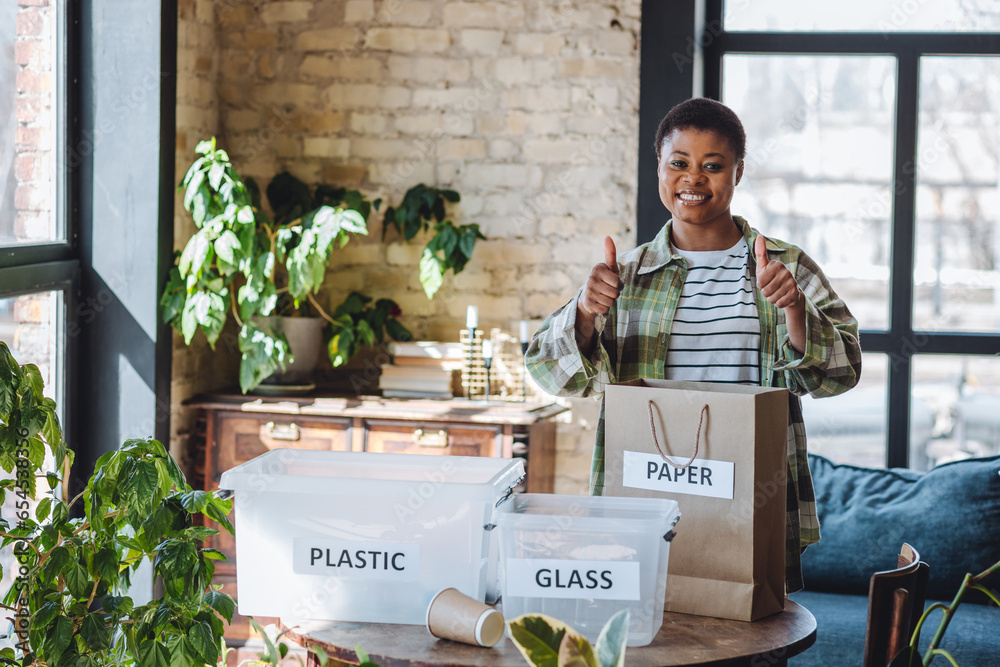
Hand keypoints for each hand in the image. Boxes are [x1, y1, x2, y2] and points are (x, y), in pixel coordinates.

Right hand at [579, 236, 622, 315]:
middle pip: (615, 293)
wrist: (588, 296)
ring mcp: (588, 292)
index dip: (619, 285)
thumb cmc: (604, 280)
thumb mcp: (609, 267)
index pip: (618, 282)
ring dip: (610, 301)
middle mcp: (591, 279)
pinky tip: (599, 303)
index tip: (613, 282)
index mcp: (597, 269)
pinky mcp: (587, 303)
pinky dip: (605, 308)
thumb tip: (608, 236)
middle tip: (608, 290)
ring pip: (611, 302)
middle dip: (615, 294)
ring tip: (603, 296)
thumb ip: (610, 253)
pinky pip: (605, 309)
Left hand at [755, 234, 805, 353]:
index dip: (760, 285)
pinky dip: (778, 303)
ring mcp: (792, 283)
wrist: (789, 292)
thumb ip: (760, 252)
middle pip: (765, 291)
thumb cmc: (772, 278)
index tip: (766, 281)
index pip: (760, 282)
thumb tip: (759, 236)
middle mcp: (786, 272)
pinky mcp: (795, 294)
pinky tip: (782, 298)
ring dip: (772, 298)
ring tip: (777, 293)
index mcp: (777, 265)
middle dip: (766, 293)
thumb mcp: (763, 267)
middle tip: (772, 288)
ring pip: (772, 298)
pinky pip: (779, 304)